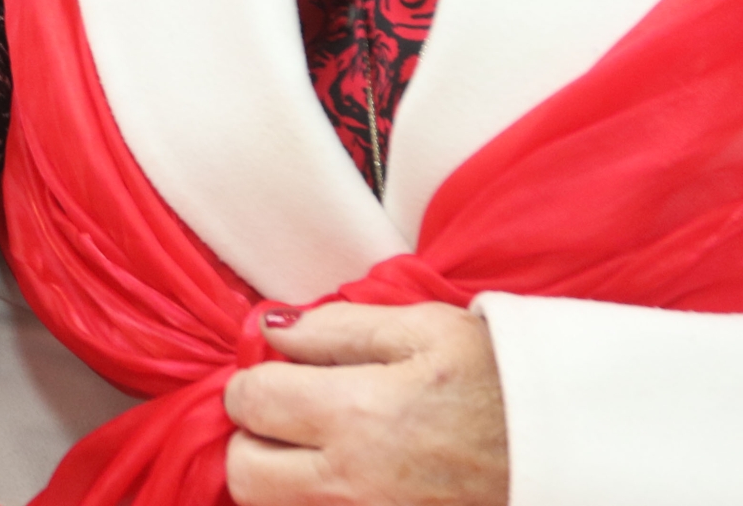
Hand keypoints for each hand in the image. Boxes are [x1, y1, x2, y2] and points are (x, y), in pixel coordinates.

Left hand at [224, 302, 507, 505]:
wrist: (569, 447)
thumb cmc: (498, 379)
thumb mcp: (422, 327)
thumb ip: (334, 327)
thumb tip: (270, 330)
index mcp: (358, 415)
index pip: (249, 401)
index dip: (253, 379)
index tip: (279, 373)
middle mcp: (355, 483)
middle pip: (246, 471)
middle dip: (254, 436)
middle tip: (289, 414)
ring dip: (278, 477)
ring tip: (316, 448)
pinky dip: (314, 500)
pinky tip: (344, 475)